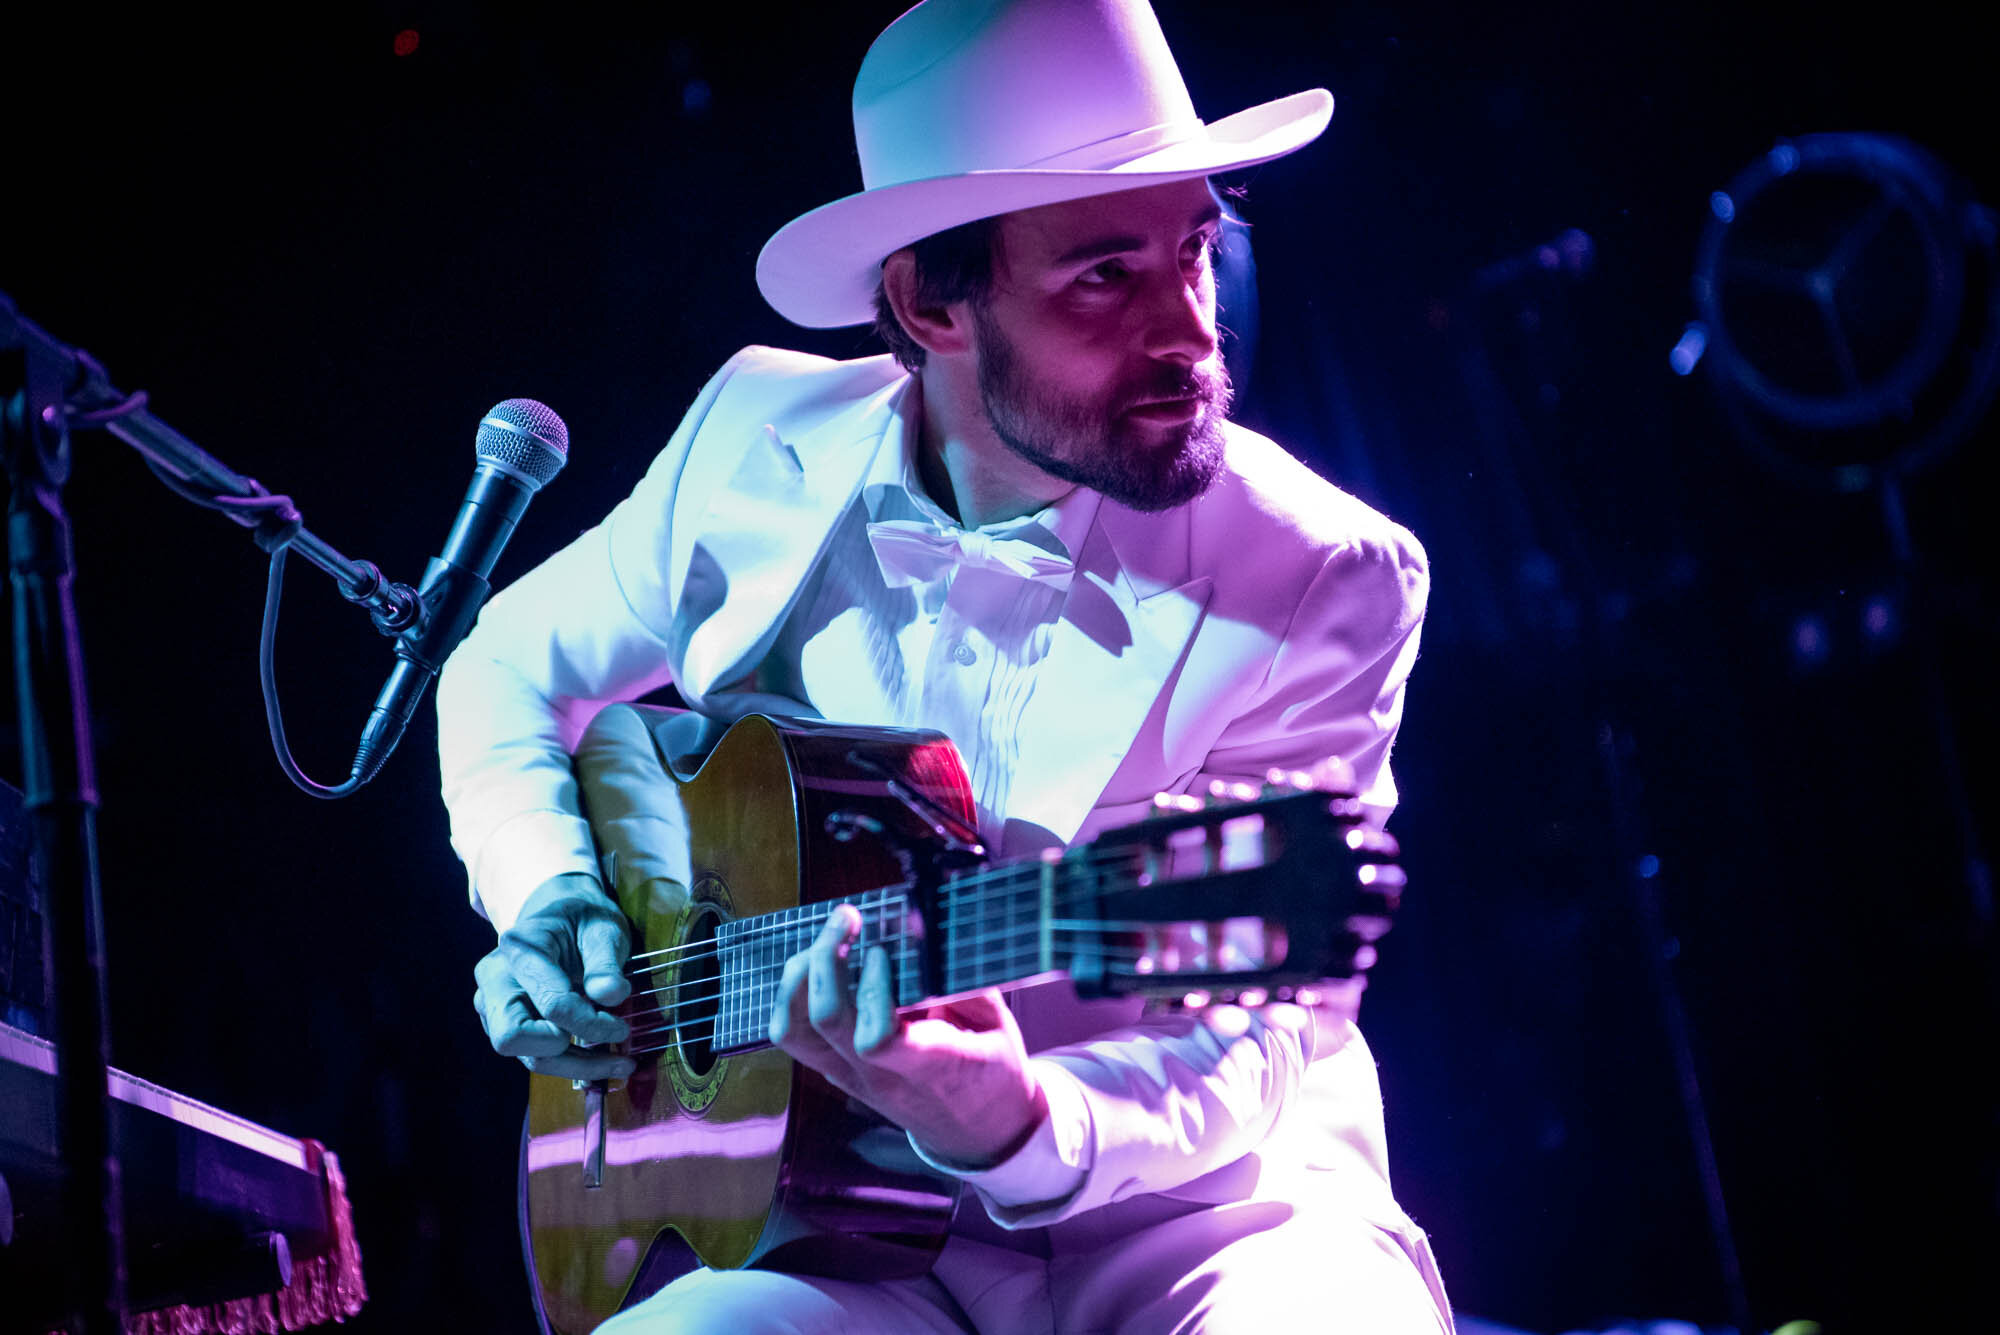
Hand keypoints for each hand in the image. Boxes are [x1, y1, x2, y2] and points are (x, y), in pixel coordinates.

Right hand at [473, 872, 634, 1079]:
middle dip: (567, 1049)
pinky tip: (604, 1059)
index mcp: (519, 949)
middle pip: (513, 1038)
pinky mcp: (506, 1025)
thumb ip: (605, 961)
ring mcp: (495, 1006)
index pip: (550, 1003)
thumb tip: (610, 995)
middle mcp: (496, 981)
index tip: (623, 1026)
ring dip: (576, 1066)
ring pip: (527, 1057)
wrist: (560, 916)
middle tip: (611, 1040)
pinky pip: (535, 1056)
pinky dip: (571, 1064)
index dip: (590, 1023)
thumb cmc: (582, 920)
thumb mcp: (603, 928)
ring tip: (621, 1063)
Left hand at [769, 904, 1045, 1166]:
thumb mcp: (999, 1026)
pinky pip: (795, 1034)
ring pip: (793, 1030)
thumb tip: (934, 929)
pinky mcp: (834, 1071)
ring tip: (826, 942)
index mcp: (929, 1067)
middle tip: (847, 918)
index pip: (876, 1038)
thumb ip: (965, 982)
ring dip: (800, 977)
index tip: (884, 949)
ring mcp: (850, 1078)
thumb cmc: (991, 1072)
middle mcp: (879, 1077)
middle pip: (823, 1021)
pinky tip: (820, 965)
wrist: (976, 1133)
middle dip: (827, 957)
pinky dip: (795, 993)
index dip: (872, 988)